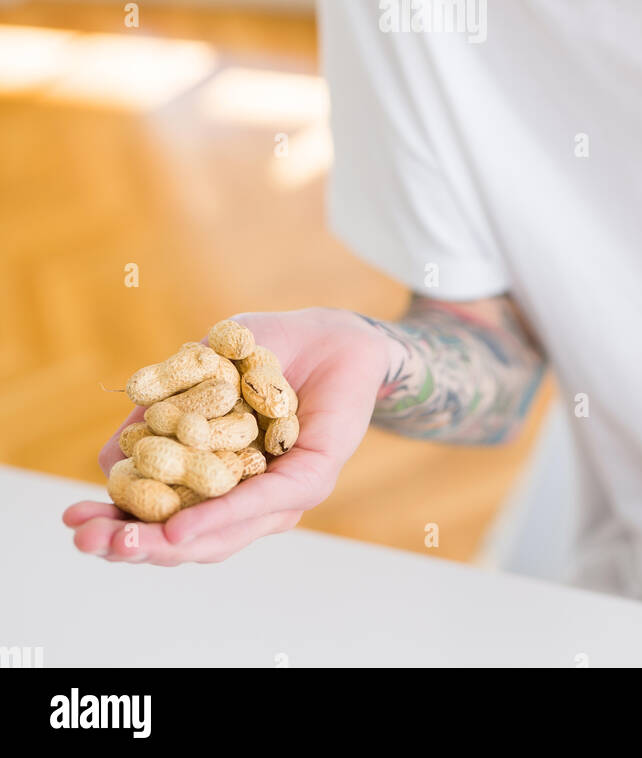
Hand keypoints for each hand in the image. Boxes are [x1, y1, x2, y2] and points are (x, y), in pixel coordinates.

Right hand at [63, 309, 391, 564]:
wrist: (336, 332)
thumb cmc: (269, 350)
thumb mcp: (200, 369)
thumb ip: (160, 412)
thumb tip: (105, 462)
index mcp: (216, 479)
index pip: (162, 516)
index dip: (117, 523)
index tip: (71, 523)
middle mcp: (247, 497)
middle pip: (185, 539)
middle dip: (132, 545)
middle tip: (86, 542)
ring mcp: (280, 494)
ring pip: (221, 535)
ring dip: (168, 542)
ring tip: (125, 544)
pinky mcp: (312, 476)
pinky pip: (267, 500)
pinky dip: (223, 516)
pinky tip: (183, 528)